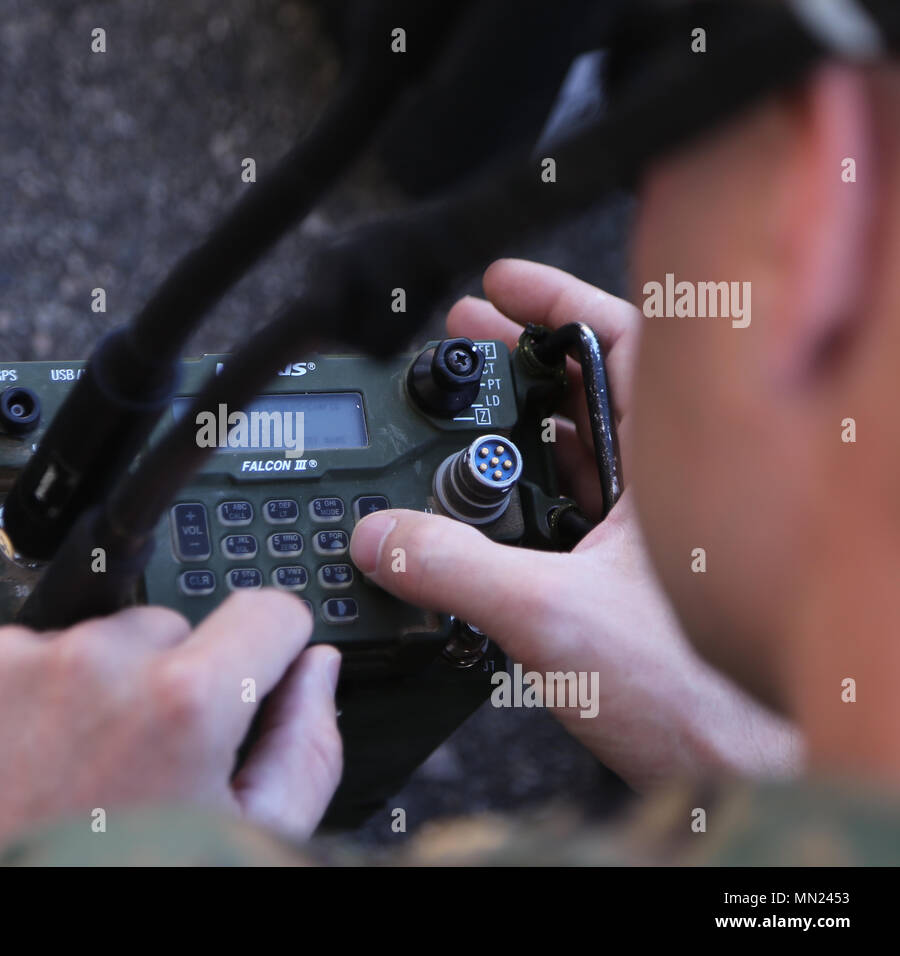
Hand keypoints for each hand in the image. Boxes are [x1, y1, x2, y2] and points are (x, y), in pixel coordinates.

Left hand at [0, 592, 340, 864]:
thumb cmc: (111, 892)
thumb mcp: (238, 842)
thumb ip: (303, 750)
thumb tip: (316, 672)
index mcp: (182, 704)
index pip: (265, 612)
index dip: (268, 649)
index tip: (253, 668)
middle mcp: (94, 665)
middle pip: (165, 627)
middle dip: (160, 681)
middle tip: (128, 765)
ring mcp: (7, 663)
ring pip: (81, 639)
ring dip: (79, 689)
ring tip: (59, 773)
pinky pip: (1, 654)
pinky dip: (6, 699)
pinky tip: (4, 764)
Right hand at [350, 259, 800, 790]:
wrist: (732, 771)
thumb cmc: (701, 693)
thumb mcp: (551, 616)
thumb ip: (453, 569)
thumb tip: (380, 538)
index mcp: (674, 466)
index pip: (623, 343)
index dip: (557, 304)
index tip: (499, 284)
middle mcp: (665, 491)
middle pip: (592, 392)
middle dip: (523, 358)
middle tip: (463, 335)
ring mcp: (649, 536)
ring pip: (580, 456)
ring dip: (522, 428)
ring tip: (462, 406)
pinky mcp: (629, 580)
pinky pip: (571, 514)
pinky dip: (528, 495)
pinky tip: (483, 503)